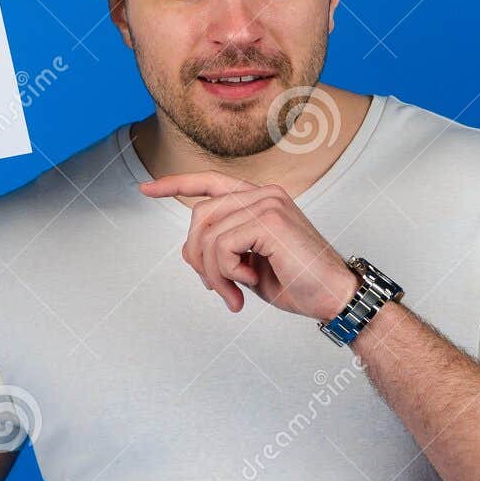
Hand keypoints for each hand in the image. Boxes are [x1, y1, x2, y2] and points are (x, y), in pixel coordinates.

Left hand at [138, 171, 358, 317]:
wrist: (333, 297)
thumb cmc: (297, 283)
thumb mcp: (247, 265)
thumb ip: (219, 250)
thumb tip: (188, 250)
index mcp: (260, 199)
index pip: (210, 183)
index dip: (176, 184)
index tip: (146, 189)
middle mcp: (264, 194)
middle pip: (199, 215)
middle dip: (197, 257)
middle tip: (217, 289)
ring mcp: (267, 203)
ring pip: (207, 233)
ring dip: (212, 273)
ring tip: (233, 293)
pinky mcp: (269, 220)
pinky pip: (221, 245)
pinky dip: (226, 272)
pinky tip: (248, 283)